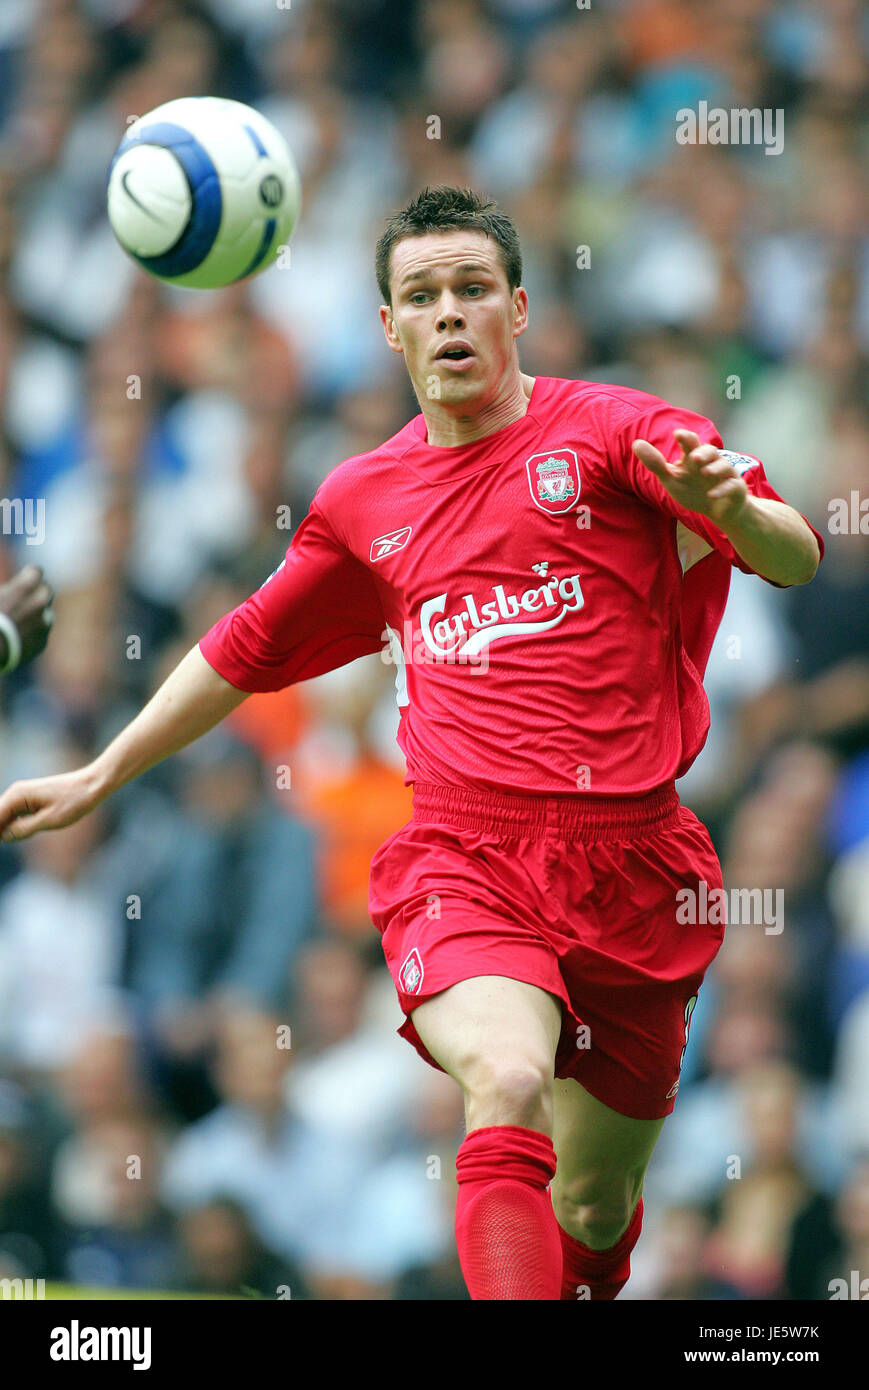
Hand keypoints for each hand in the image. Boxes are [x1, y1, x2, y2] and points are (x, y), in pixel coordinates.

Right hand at [0, 565, 54, 669]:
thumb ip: (8, 590)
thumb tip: (10, 589)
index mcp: (25, 587)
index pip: (36, 572)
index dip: (27, 576)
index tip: (23, 579)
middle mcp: (40, 602)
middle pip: (45, 590)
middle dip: (35, 593)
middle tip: (23, 599)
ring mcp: (43, 623)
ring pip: (46, 613)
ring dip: (36, 614)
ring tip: (19, 620)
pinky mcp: (42, 642)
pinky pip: (41, 633)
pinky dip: (32, 633)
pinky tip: (18, 637)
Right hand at [0, 767, 104, 842]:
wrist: (92, 785)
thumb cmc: (74, 802)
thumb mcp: (49, 820)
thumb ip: (23, 829)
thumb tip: (3, 836)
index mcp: (17, 795)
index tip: (2, 839)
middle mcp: (15, 793)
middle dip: (1, 831)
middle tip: (27, 833)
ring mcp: (22, 796)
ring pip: (5, 818)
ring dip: (8, 830)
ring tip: (36, 829)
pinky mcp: (29, 800)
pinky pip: (15, 816)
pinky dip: (17, 826)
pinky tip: (29, 831)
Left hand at [632, 429, 749, 527]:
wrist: (715, 510)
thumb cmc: (692, 490)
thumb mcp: (671, 479)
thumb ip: (656, 463)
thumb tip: (636, 443)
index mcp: (694, 457)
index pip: (691, 443)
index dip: (686, 438)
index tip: (677, 434)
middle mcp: (711, 462)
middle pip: (710, 451)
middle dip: (703, 452)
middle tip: (694, 457)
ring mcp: (724, 475)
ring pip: (724, 465)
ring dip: (715, 468)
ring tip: (705, 472)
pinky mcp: (734, 488)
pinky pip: (731, 486)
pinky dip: (722, 490)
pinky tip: (712, 494)